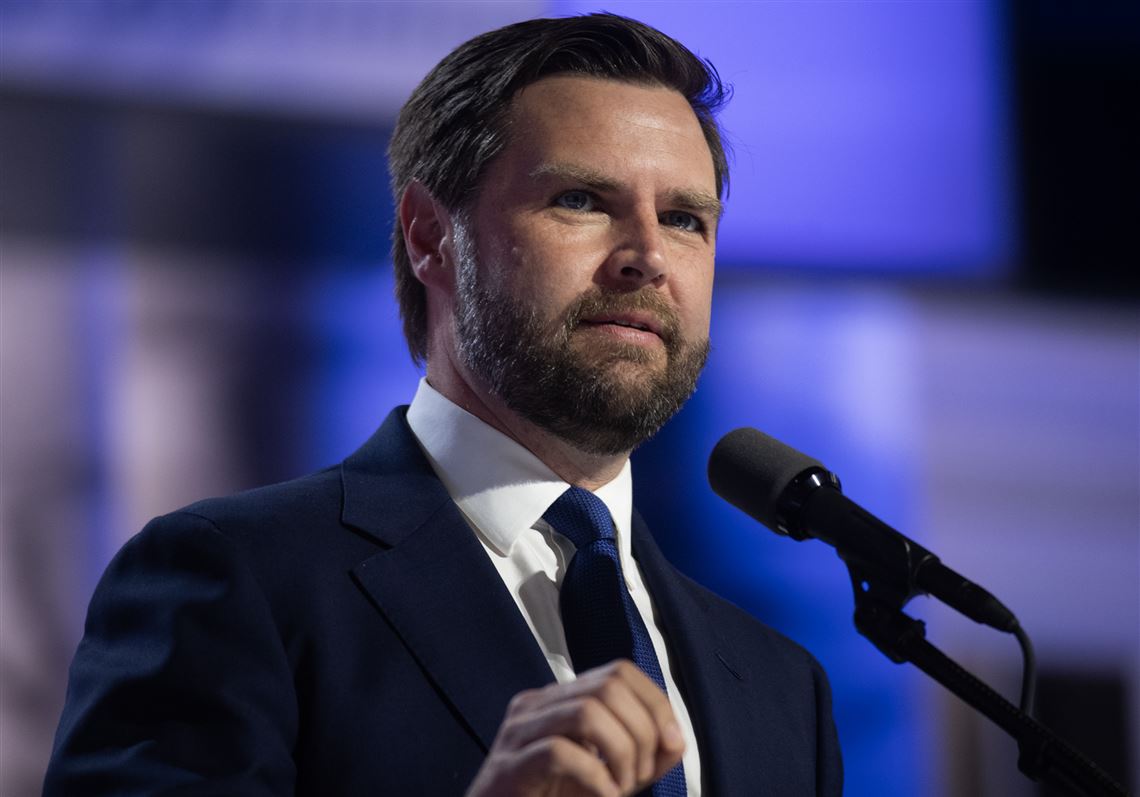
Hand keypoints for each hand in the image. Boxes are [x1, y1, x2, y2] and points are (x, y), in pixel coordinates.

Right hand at [465, 659, 685, 796]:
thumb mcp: (608, 775)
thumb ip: (643, 757)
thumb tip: (676, 740)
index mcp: (560, 699)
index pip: (619, 671)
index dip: (654, 703)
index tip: (670, 742)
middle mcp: (537, 705)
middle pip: (608, 686)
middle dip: (641, 731)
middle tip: (640, 774)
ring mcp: (519, 733)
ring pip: (586, 712)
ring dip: (620, 752)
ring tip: (622, 786)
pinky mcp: (509, 766)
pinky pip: (559, 753)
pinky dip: (595, 777)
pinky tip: (604, 796)